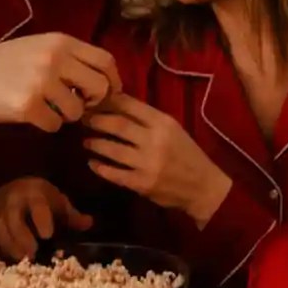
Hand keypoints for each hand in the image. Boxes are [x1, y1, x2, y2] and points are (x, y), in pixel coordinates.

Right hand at [0, 33, 121, 132]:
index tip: (109, 93)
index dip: (113, 80)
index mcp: (60, 41)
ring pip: (77, 111)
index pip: (105, 60)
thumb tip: (99, 79)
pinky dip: (46, 124)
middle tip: (79, 105)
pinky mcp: (28, 107)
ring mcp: (42, 83)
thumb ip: (66, 57)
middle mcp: (55, 59)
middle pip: (99, 87)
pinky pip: (55, 125)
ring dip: (67, 116)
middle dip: (93, 102)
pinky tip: (31, 115)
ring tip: (48, 108)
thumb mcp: (36, 47)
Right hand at [0, 177, 93, 258]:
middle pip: (13, 218)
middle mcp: (12, 199)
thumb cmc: (42, 199)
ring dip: (8, 245)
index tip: (48, 235)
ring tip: (20, 261)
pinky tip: (2, 257)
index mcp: (34, 193)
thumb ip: (72, 216)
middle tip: (32, 255)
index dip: (41, 219)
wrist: (15, 186)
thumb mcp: (59, 203)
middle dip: (21, 237)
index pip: (37, 205)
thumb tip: (89, 223)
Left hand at [82, 94, 231, 227]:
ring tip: (87, 141)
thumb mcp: (172, 129)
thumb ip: (148, 119)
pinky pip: (114, 174)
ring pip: (112, 149)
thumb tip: (115, 105)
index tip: (95, 100)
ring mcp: (147, 163)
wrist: (202, 186)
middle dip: (96, 121)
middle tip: (84, 120)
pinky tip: (92, 163)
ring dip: (95, 144)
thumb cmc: (186, 154)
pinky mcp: (141, 183)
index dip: (108, 101)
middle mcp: (154, 140)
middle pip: (117, 125)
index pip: (130, 105)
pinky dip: (100, 168)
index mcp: (163, 122)